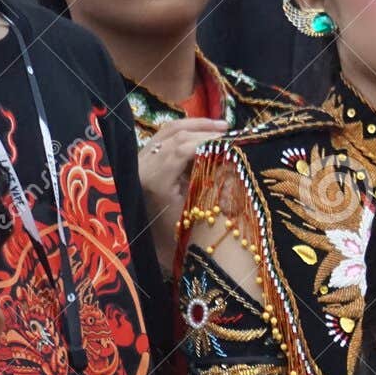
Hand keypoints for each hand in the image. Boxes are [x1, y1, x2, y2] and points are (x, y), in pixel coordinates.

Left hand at [140, 118, 227, 261]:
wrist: (146, 248)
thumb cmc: (173, 237)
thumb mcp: (196, 213)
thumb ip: (211, 185)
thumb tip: (233, 161)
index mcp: (154, 180)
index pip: (183, 148)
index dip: (210, 141)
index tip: (235, 141)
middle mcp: (143, 166)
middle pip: (177, 136)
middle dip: (207, 132)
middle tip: (234, 134)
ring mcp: (140, 161)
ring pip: (169, 132)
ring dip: (197, 126)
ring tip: (223, 127)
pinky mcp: (142, 160)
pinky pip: (164, 137)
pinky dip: (184, 130)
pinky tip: (204, 131)